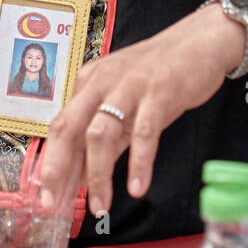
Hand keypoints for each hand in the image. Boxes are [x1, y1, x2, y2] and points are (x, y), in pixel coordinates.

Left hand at [37, 5, 245, 217]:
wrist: (200, 42)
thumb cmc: (160, 73)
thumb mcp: (124, 101)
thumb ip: (105, 136)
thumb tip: (82, 175)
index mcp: (89, 83)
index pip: (60, 127)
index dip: (50, 165)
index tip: (47, 197)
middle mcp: (103, 82)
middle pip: (68, 128)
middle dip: (57, 170)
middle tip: (53, 204)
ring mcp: (129, 87)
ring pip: (101, 134)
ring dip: (97, 175)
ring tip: (100, 206)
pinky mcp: (159, 93)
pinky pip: (144, 133)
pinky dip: (138, 163)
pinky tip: (136, 187)